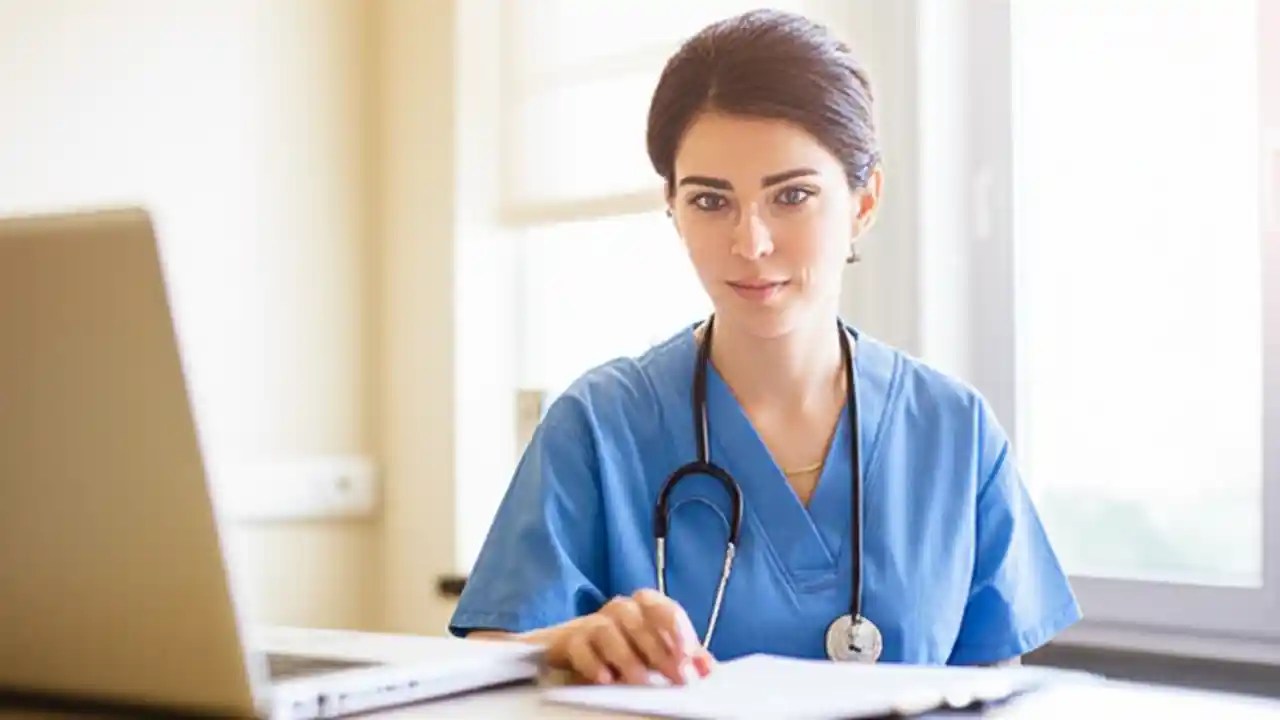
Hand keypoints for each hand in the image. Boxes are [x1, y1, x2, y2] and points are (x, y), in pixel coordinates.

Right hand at [544, 589, 716, 685]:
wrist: (578, 651)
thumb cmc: (626, 649)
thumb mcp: (657, 652)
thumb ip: (683, 656)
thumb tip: (708, 669)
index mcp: (644, 607)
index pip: (662, 608)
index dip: (677, 628)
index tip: (689, 653)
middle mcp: (619, 610)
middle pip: (637, 621)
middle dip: (658, 650)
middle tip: (675, 676)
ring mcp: (592, 624)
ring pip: (607, 630)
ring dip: (626, 656)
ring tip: (641, 681)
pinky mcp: (569, 642)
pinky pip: (579, 647)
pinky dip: (592, 662)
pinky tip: (605, 679)